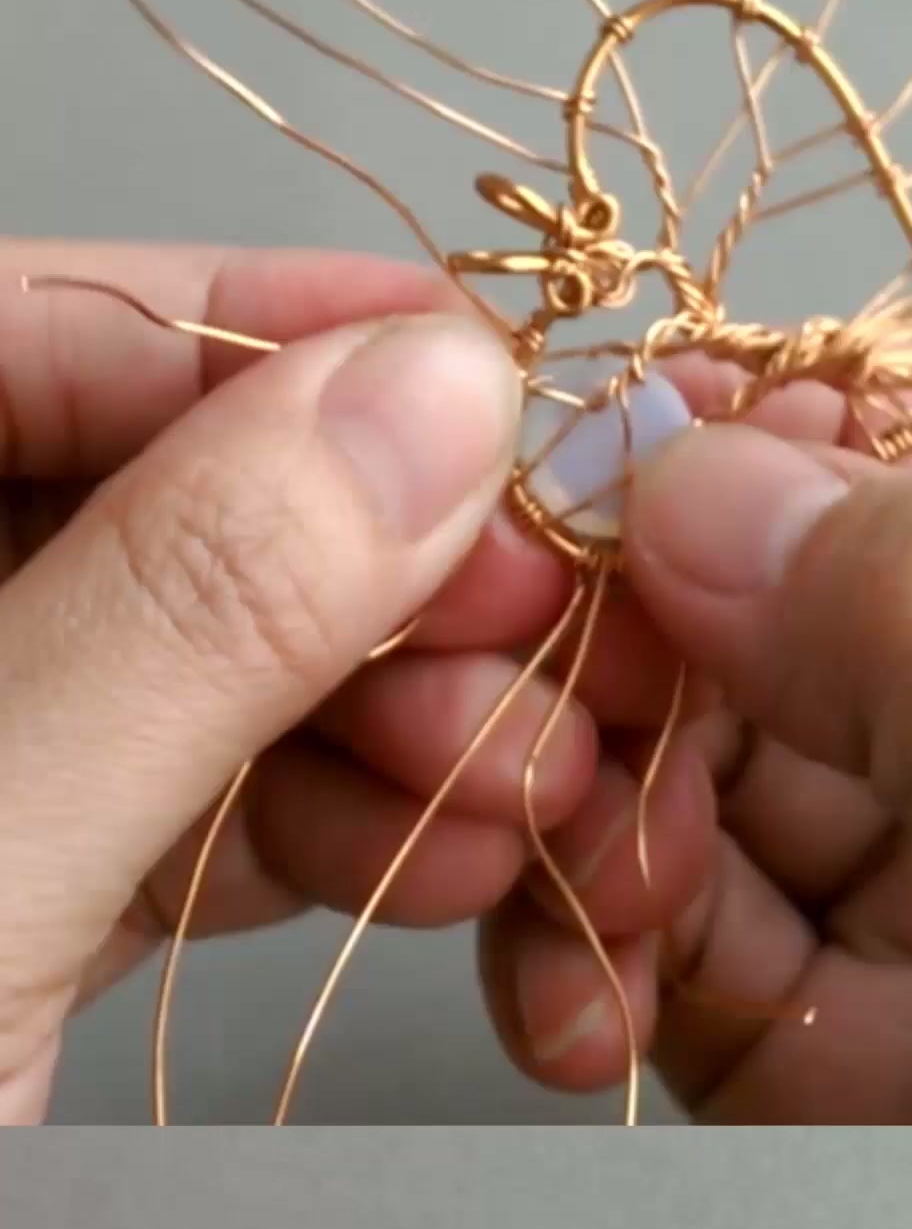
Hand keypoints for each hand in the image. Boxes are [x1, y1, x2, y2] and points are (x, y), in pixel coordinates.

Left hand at [0, 239, 600, 1123]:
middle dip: (372, 557)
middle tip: (541, 612)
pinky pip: (218, 800)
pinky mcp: (37, 897)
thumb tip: (414, 400)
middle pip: (147, 494)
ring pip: (213, 656)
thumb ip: (178, 618)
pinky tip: (468, 839)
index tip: (461, 374)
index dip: (249, 331)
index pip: (11, 334)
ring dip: (402, 701)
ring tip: (536, 772)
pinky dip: (359, 812)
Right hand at [481, 361, 911, 1122]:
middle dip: (621, 634)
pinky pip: (652, 942)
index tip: (620, 462)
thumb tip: (696, 478)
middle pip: (777, 599)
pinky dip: (569, 951)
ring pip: (680, 760)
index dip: (774, 423)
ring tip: (540, 849)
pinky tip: (577, 999)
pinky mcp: (811, 1052)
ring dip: (566, 793)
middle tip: (522, 675)